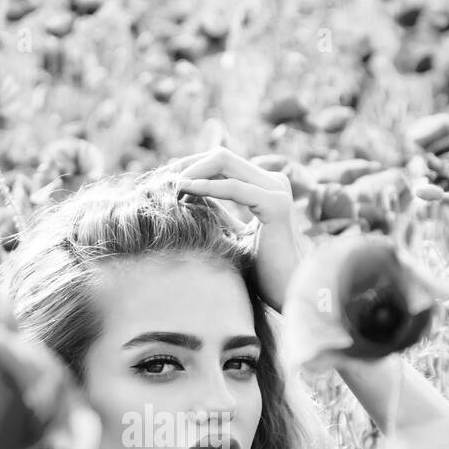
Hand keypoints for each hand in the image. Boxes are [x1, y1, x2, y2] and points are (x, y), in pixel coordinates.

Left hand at [166, 147, 306, 312]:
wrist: (287, 291)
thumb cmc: (262, 270)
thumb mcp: (231, 234)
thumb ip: (215, 211)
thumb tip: (186, 191)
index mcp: (265, 186)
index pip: (222, 163)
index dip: (192, 168)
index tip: (165, 182)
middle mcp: (273, 182)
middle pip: (220, 157)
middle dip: (187, 165)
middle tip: (160, 181)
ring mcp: (277, 190)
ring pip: (224, 162)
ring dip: (192, 172)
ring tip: (168, 186)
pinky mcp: (275, 204)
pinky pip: (233, 188)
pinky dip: (206, 188)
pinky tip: (183, 191)